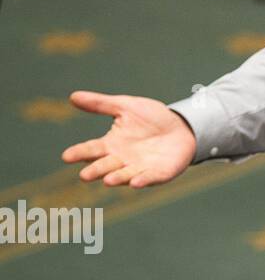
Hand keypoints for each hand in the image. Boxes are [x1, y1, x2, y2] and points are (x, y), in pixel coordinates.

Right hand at [61, 91, 196, 188]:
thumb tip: (73, 96)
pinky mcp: (159, 173)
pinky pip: (150, 178)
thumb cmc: (151, 118)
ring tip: (108, 181)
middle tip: (85, 176)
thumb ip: (101, 104)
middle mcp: (122, 160)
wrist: (182, 126)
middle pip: (105, 166)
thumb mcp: (126, 107)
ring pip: (124, 176)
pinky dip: (143, 181)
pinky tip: (136, 183)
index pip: (91, 149)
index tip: (66, 156)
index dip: (79, 153)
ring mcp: (140, 168)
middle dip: (96, 171)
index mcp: (111, 144)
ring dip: (117, 178)